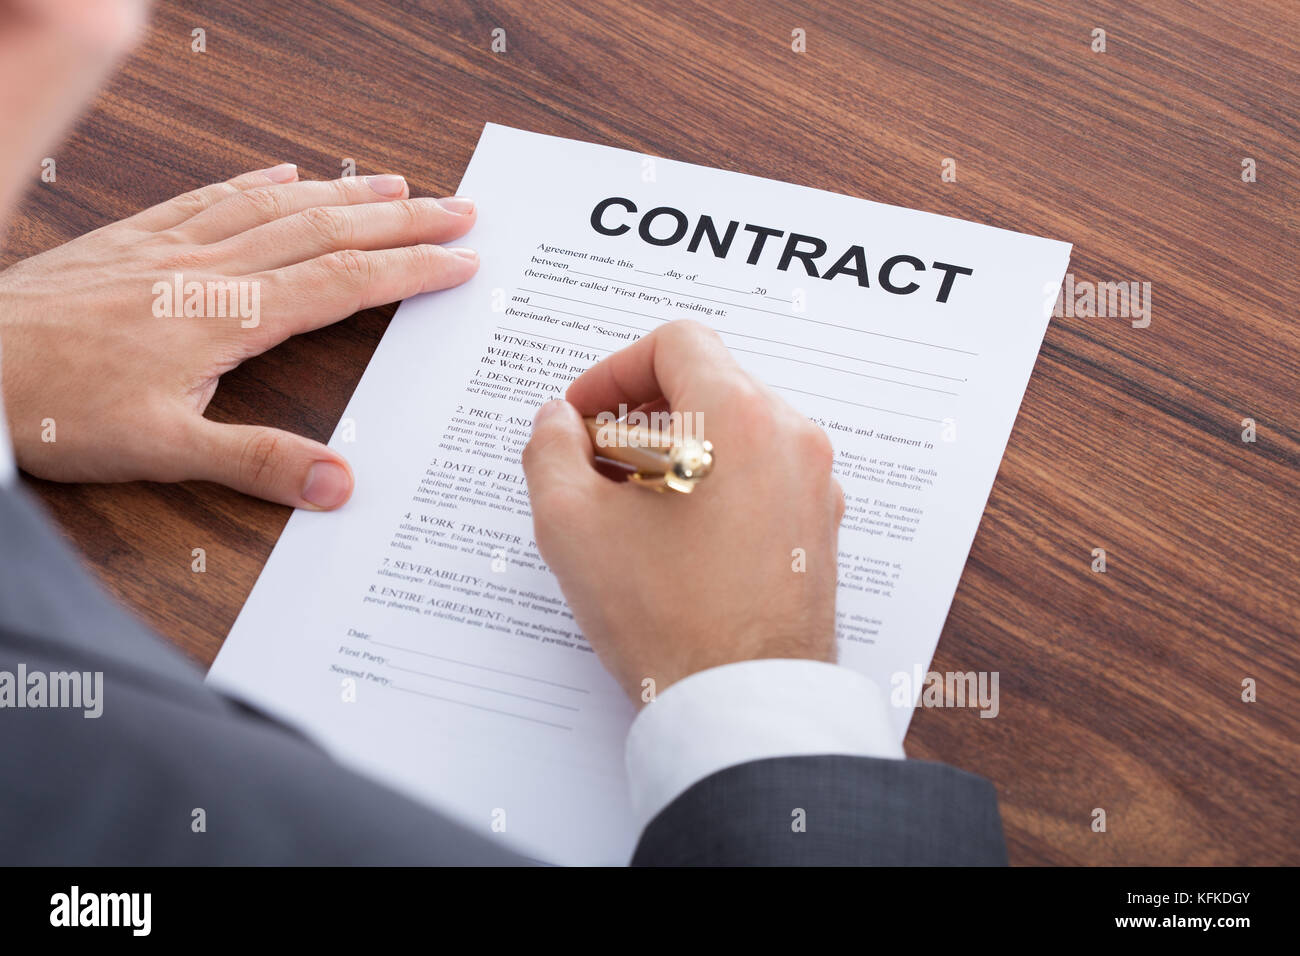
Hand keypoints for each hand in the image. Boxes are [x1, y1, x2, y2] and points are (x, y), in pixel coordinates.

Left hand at [0, 165, 477, 507]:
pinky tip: (283, 171)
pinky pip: (210, 196)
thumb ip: (257, 461)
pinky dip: (257, 181)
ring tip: (395, 183)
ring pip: (277, 205)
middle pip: (326, 229)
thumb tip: (340, 483)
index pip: (344, 281)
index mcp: (228, 315)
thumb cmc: (54, 408)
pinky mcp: (135, 240)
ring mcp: (172, 247)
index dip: (410, 268)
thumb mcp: (162, 451)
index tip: (461, 260)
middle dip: (400, 217)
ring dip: (343, 191)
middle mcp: (210, 267)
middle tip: (459, 208)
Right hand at [522, 320, 844, 702]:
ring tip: (629, 504)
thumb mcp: (572, 526)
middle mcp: (791, 438)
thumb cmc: (668, 620)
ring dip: (676, 449)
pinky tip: (673, 534)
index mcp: (738, 418)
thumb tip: (558, 421)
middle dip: (640, 414)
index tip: (585, 415)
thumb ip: (550, 449)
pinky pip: (762, 473)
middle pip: (708, 383)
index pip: (677, 343)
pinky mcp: (819, 527)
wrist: (743, 705)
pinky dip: (714, 480)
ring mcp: (815, 485)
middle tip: (594, 461)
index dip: (615, 370)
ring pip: (736, 430)